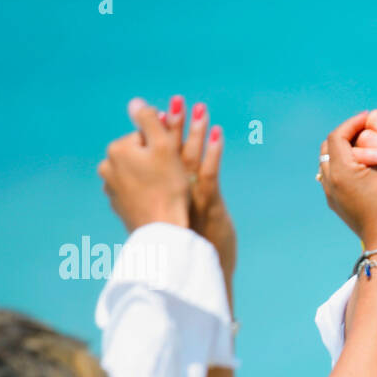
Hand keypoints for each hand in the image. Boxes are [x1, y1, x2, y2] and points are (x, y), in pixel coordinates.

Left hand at [98, 98, 189, 232]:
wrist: (162, 229)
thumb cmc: (168, 187)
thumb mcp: (164, 146)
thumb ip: (149, 119)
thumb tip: (134, 102)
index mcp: (117, 148)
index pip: (145, 136)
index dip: (164, 146)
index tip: (175, 161)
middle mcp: (107, 166)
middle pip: (139, 154)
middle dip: (155, 160)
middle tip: (173, 176)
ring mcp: (110, 187)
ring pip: (136, 172)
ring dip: (151, 176)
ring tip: (167, 189)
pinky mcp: (117, 205)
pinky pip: (135, 191)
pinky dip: (146, 192)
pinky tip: (159, 201)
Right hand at [163, 96, 236, 283]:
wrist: (206, 277)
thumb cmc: (195, 255)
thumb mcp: (183, 228)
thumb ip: (174, 208)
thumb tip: (171, 194)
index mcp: (163, 197)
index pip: (156, 160)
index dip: (159, 136)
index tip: (158, 112)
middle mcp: (173, 196)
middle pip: (168, 153)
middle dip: (172, 123)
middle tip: (174, 98)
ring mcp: (189, 199)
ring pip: (188, 159)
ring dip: (194, 131)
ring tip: (200, 106)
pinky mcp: (209, 206)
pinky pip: (210, 175)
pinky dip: (215, 153)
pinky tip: (219, 132)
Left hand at [319, 112, 376, 247]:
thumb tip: (371, 129)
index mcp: (341, 170)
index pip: (339, 135)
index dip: (354, 123)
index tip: (368, 117)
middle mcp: (330, 181)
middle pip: (328, 147)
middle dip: (345, 134)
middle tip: (362, 129)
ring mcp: (330, 193)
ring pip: (328, 161)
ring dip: (342, 150)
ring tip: (360, 145)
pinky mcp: (334, 203)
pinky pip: (332, 176)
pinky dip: (342, 165)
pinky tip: (358, 165)